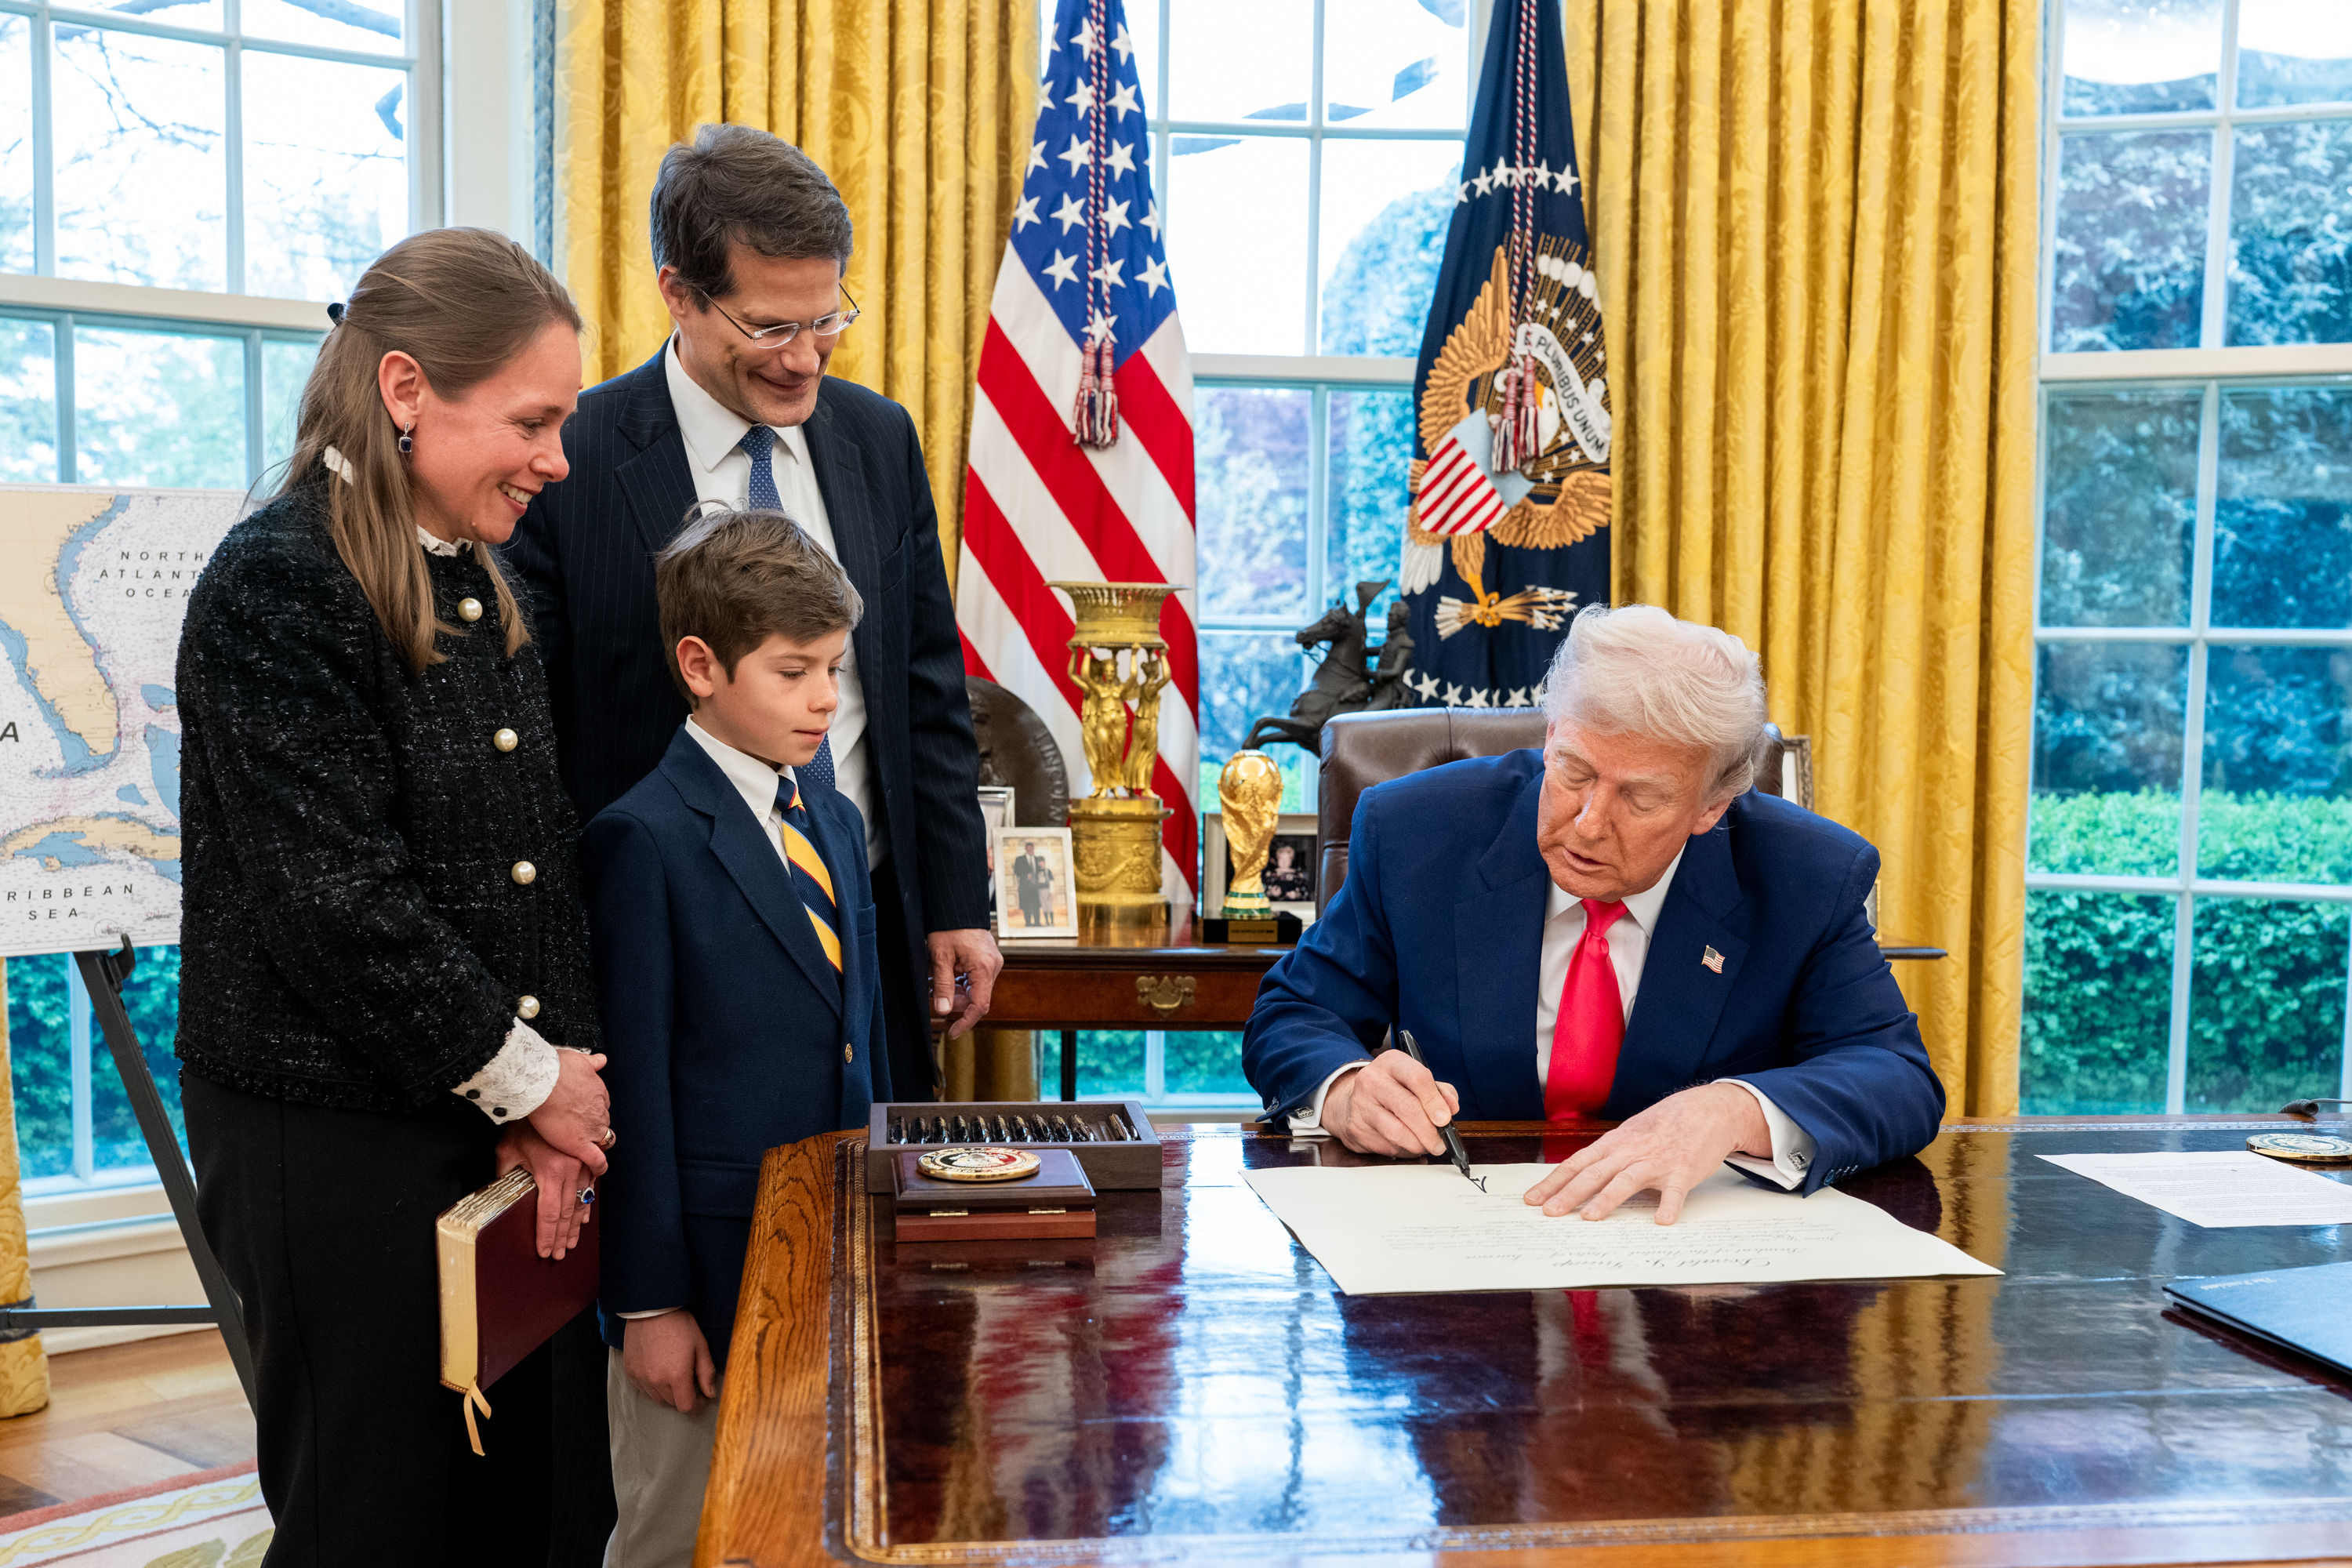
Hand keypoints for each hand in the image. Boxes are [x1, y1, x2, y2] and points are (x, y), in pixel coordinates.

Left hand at [496, 1121, 593, 1259]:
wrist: (548, 1092)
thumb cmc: (526, 1120)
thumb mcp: (507, 1149)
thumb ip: (505, 1174)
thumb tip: (502, 1193)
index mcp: (550, 1172)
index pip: (549, 1213)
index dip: (547, 1235)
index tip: (545, 1251)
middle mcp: (570, 1170)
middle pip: (567, 1212)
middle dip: (562, 1236)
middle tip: (560, 1254)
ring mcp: (582, 1164)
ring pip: (581, 1202)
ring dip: (576, 1225)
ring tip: (572, 1242)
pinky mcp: (587, 1157)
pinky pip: (590, 1187)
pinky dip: (587, 1204)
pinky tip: (584, 1217)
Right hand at [526, 1049, 610, 1177]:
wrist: (543, 1081)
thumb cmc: (555, 1068)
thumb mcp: (579, 1059)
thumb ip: (591, 1061)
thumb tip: (600, 1060)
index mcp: (598, 1093)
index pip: (600, 1107)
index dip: (593, 1113)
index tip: (586, 1116)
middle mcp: (598, 1111)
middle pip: (602, 1123)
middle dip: (594, 1127)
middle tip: (582, 1132)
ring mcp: (591, 1128)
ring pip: (601, 1140)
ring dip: (596, 1144)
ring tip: (588, 1152)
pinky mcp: (579, 1143)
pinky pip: (595, 1159)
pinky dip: (598, 1166)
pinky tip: (596, 1171)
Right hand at [623, 1310, 715, 1414]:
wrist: (652, 1309)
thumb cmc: (679, 1324)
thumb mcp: (700, 1346)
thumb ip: (706, 1373)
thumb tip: (710, 1393)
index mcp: (677, 1376)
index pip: (686, 1406)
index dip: (696, 1404)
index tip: (701, 1397)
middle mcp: (656, 1380)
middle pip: (672, 1403)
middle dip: (683, 1396)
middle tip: (689, 1381)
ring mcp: (641, 1377)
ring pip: (656, 1398)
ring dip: (667, 1392)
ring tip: (673, 1374)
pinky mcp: (630, 1371)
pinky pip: (642, 1388)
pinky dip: (652, 1385)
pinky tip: (658, 1371)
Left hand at [927, 928, 1000, 1037]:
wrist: (956, 905)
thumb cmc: (948, 927)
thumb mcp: (940, 957)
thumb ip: (943, 985)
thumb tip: (943, 1010)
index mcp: (984, 968)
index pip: (979, 1006)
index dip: (965, 1022)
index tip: (952, 1032)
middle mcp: (992, 966)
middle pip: (975, 997)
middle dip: (954, 1001)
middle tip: (933, 994)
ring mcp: (991, 962)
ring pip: (973, 989)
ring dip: (954, 990)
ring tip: (935, 981)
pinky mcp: (986, 959)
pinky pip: (974, 978)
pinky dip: (958, 981)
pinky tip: (944, 974)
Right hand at [1320, 1053, 1460, 1157]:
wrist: (1354, 1102)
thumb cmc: (1393, 1091)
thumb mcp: (1415, 1081)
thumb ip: (1439, 1091)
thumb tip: (1451, 1108)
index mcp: (1391, 1062)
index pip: (1417, 1077)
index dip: (1434, 1101)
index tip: (1445, 1118)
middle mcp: (1372, 1080)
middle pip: (1407, 1107)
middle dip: (1429, 1131)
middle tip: (1440, 1143)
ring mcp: (1361, 1104)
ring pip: (1397, 1132)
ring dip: (1418, 1145)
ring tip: (1426, 1146)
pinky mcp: (1356, 1128)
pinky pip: (1387, 1146)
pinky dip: (1403, 1150)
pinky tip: (1406, 1145)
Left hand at [1521, 1082, 1770, 1223]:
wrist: (1707, 1109)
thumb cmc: (1664, 1124)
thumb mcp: (1629, 1134)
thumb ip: (1607, 1156)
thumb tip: (1578, 1176)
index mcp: (1614, 1144)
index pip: (1576, 1164)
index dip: (1553, 1182)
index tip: (1533, 1198)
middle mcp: (1630, 1151)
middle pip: (1594, 1173)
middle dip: (1569, 1194)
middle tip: (1549, 1212)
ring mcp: (1656, 1160)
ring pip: (1626, 1180)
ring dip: (1607, 1199)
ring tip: (1590, 1217)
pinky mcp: (1683, 1170)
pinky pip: (1675, 1190)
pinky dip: (1668, 1205)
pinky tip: (1661, 1221)